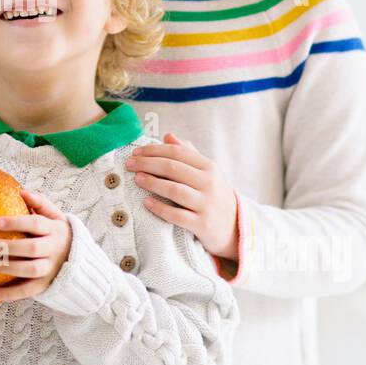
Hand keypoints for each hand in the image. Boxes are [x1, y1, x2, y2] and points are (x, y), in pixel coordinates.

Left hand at [0, 189, 71, 302]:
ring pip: (32, 269)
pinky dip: (8, 294)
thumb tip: (22, 191)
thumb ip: (41, 204)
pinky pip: (26, 291)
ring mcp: (50, 269)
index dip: (17, 222)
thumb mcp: (56, 217)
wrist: (81, 261)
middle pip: (33, 248)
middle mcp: (54, 249)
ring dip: (10, 268)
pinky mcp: (44, 285)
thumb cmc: (58, 234)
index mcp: (55, 229)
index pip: (36, 224)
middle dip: (10, 247)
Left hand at [124, 133, 238, 259]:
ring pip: (175, 190)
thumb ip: (188, 154)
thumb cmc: (215, 196)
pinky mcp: (202, 225)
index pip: (178, 152)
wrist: (236, 228)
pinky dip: (160, 208)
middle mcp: (210, 183)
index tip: (136, 152)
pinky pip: (177, 216)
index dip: (154, 150)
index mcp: (210, 167)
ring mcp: (207, 204)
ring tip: (136, 179)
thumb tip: (168, 135)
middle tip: (129, 164)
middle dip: (147, 164)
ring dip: (152, 183)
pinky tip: (146, 202)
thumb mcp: (208, 173)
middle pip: (173, 168)